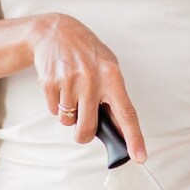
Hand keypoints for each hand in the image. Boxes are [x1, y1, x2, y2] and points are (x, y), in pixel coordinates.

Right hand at [24, 14, 145, 159]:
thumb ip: (113, 97)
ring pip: (68, 121)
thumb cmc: (86, 52)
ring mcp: (69, 82)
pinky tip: (61, 86)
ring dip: (69, 114)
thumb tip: (119, 129)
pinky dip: (56, 105)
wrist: (56, 32)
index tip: (139, 157)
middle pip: (88, 127)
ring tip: (72, 91)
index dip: (134, 137)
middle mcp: (92, 80)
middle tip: (84, 126)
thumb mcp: (107, 67)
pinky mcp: (50, 83)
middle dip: (84, 134)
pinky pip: (53, 111)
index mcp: (112, 76)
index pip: (126, 113)